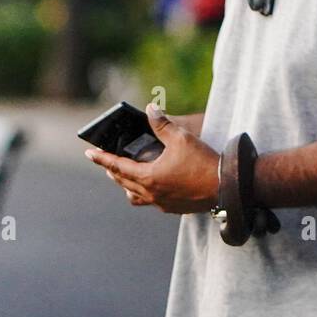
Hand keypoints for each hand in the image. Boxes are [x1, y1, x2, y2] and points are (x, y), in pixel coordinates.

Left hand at [84, 104, 219, 213]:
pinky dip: (144, 193)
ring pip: (135, 196)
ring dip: (127, 185)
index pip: (117, 166)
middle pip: (123, 182)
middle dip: (113, 171)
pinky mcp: (173, 208)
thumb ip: (162, 124)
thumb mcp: (181, 138)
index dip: (102, 159)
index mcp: (148, 176)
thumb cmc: (204, 162)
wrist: (227, 187)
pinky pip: (151, 202)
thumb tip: (151, 108)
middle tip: (107, 162)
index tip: (89, 153)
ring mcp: (162, 203)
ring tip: (125, 176)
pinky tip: (151, 185)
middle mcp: (151, 193)